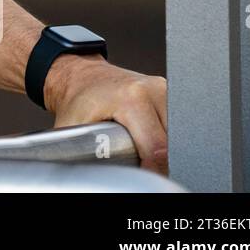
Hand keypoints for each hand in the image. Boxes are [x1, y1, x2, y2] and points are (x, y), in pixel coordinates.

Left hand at [45, 55, 168, 173]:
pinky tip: (150, 135)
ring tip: (143, 146)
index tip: (142, 175)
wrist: (81, 75)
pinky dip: (167, 135)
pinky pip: (176, 123)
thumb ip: (80, 150)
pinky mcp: (169, 92)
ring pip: (178, 133)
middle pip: (171, 141)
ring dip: (166, 146)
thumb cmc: (76, 101)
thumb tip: (84, 173)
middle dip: (160, 158)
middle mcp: (153, 90)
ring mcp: (164, 89)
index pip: (157, 147)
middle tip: (139, 161)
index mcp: (132, 98)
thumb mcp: (71, 127)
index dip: (152, 168)